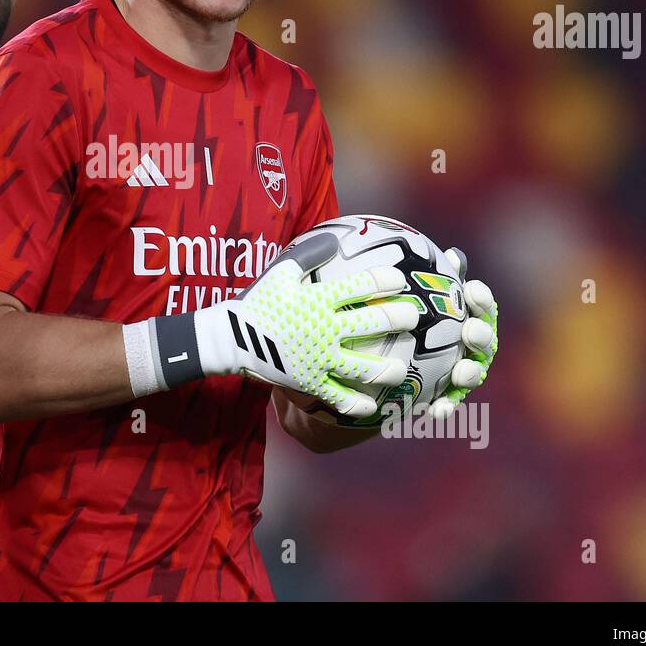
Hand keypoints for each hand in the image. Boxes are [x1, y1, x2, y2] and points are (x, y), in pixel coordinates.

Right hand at [136, 231, 418, 416]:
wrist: (231, 339)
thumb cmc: (258, 302)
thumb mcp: (280, 273)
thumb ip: (309, 254)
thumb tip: (335, 238)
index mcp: (319, 300)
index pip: (362, 285)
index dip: (387, 280)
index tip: (401, 279)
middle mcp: (324, 329)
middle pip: (374, 321)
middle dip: (401, 317)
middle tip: (414, 317)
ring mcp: (319, 358)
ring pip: (365, 367)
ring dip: (389, 368)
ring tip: (402, 370)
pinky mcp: (310, 383)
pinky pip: (339, 398)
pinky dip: (358, 404)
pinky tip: (373, 407)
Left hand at [429, 247, 498, 417]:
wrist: (395, 354)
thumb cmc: (412, 317)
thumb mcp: (419, 296)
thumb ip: (436, 278)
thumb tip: (453, 255)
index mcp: (469, 316)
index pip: (481, 305)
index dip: (480, 298)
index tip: (471, 290)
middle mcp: (474, 345)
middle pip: (484, 339)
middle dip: (482, 335)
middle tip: (470, 330)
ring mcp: (464, 371)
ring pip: (473, 373)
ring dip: (470, 372)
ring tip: (462, 371)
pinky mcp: (448, 395)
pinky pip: (449, 403)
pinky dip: (445, 407)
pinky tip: (436, 410)